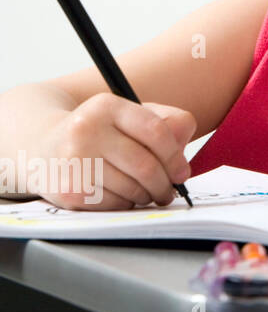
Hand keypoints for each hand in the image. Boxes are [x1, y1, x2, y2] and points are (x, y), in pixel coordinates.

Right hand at [35, 93, 194, 209]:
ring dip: (146, 196)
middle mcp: (86, 130)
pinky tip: (120, 195)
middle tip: (169, 191)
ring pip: (132, 188)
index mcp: (107, 106)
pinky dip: (125, 204)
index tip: (182, 172)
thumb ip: (168, 125)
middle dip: (164, 184)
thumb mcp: (130, 117)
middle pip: (146, 165)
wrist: (42, 148)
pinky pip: (114, 204)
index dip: (175, 156)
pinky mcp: (69, 189)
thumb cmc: (98, 134)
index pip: (155, 131)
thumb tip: (182, 160)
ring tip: (146, 192)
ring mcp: (74, 161)